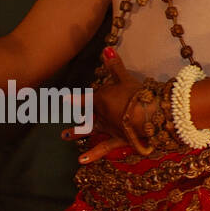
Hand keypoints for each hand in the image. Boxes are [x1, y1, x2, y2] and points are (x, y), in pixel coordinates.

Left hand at [60, 48, 138, 163]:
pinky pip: (104, 148)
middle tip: (64, 123)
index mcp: (101, 99)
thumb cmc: (136, 95)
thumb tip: (106, 49)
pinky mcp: (117, 140)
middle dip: (78, 117)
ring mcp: (108, 128)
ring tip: (64, 136)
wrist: (147, 117)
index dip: (74, 99)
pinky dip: (93, 154)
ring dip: (77, 133)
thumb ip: (115, 66)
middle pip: (88, 114)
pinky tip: (81, 161)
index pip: (86, 98)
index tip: (62, 99)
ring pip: (90, 130)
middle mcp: (101, 115)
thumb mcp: (126, 79)